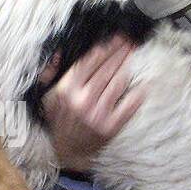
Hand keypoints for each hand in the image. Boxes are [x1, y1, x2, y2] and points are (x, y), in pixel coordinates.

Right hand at [39, 35, 145, 171]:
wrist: (67, 151)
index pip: (89, 62)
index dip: (105, 48)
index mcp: (66, 90)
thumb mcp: (46, 97)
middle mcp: (82, 100)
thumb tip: (58, 52)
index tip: (116, 38)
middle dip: (120, 53)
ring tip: (135, 54)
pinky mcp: (110, 127)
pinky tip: (144, 83)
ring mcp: (97, 114)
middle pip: (106, 70)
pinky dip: (137, 94)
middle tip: (131, 42)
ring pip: (117, 83)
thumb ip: (49, 74)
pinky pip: (127, 106)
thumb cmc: (58, 121)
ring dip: (128, 66)